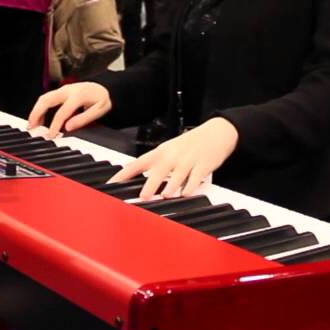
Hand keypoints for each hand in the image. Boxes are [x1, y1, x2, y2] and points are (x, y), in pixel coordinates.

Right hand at [26, 82, 111, 137]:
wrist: (106, 86)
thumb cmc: (103, 98)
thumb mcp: (99, 110)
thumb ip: (83, 119)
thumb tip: (68, 127)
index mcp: (77, 96)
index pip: (61, 112)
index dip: (54, 125)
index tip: (50, 135)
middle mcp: (68, 90)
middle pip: (46, 100)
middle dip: (36, 114)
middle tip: (31, 127)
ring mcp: (64, 89)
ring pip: (44, 98)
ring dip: (36, 110)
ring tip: (32, 124)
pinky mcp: (62, 91)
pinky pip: (47, 98)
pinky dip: (41, 107)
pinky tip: (40, 118)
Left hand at [108, 117, 238, 199]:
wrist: (216, 133)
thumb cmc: (189, 145)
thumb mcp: (168, 150)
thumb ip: (153, 164)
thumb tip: (132, 173)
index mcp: (160, 152)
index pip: (138, 163)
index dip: (124, 174)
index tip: (112, 184)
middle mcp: (173, 156)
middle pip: (160, 169)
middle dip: (152, 183)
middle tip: (144, 196)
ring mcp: (188, 160)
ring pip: (179, 174)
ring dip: (172, 186)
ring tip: (166, 196)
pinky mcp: (203, 166)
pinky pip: (196, 178)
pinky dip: (191, 186)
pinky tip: (187, 193)